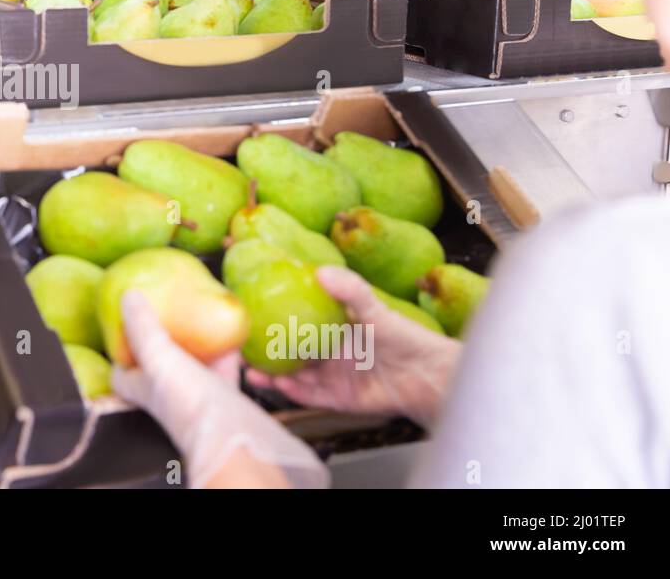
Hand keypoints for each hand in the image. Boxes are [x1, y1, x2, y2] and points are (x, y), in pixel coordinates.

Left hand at [111, 291, 328, 488]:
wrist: (236, 439)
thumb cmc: (190, 404)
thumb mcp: (159, 359)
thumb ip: (144, 329)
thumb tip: (128, 296)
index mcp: (147, 389)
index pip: (122, 376)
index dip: (119, 356)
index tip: (120, 331)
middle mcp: (171, 396)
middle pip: (160, 369)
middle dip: (160, 345)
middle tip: (164, 315)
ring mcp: (200, 398)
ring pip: (195, 367)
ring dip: (195, 346)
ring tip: (197, 317)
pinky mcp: (228, 399)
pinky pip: (225, 369)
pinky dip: (227, 351)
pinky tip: (231, 333)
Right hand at [245, 267, 461, 429]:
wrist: (430, 376)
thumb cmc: (406, 338)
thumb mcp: (375, 309)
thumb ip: (350, 290)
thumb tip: (320, 270)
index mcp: (333, 327)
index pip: (297, 320)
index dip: (273, 317)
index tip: (250, 311)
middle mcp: (329, 351)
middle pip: (289, 350)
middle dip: (264, 350)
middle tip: (240, 346)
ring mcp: (332, 376)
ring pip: (295, 375)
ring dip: (272, 373)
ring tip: (250, 370)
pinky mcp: (339, 398)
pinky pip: (310, 395)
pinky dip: (293, 391)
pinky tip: (279, 383)